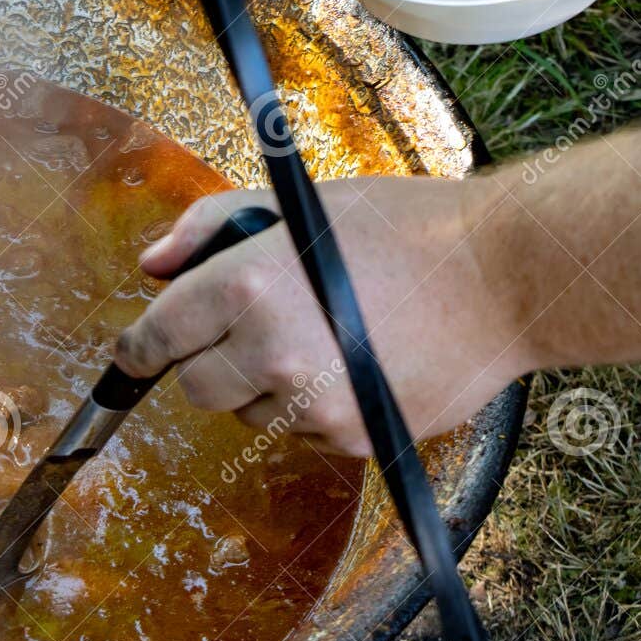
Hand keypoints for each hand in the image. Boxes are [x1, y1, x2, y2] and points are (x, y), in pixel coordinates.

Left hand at [113, 177, 530, 457]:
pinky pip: (301, 433)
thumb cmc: (406, 227)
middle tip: (245, 329)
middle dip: (206, 361)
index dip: (139, 346)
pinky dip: (311, 409)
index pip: (156, 335)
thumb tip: (152, 265)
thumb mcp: (299, 203)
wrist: (504, 277)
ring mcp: (314, 403)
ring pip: (247, 414)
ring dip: (261, 386)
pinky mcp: (352, 437)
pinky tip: (354, 363)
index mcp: (247, 284)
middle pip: (193, 387)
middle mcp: (271, 351)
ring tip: (319, 337)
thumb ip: (209, 226)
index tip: (135, 353)